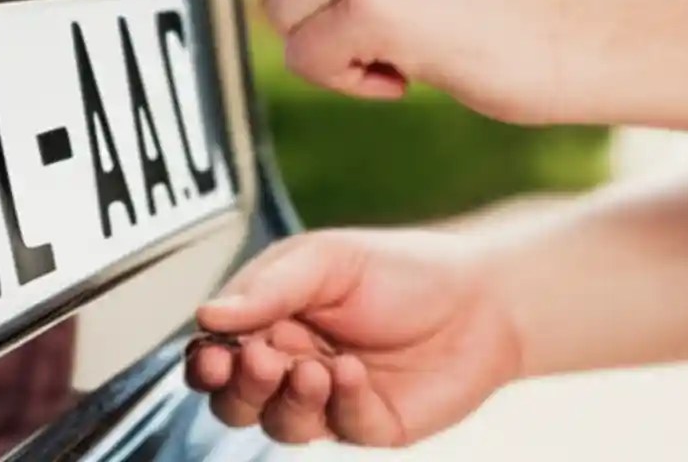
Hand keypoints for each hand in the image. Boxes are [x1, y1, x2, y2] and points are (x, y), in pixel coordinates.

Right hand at [185, 229, 521, 446]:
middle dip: (238, 387)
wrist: (482, 297)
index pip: (215, 351)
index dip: (205, 361)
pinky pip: (339, 427)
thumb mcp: (325, 260)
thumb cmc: (399, 269)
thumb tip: (205, 316)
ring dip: (287, 399)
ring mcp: (326, 399)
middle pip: (235, 400)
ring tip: (314, 368)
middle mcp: (289, 362)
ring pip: (278, 423)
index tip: (212, 354)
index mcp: (266, 320)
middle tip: (258, 360)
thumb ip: (266, 288)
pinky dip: (341, 401)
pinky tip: (354, 372)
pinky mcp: (367, 423)